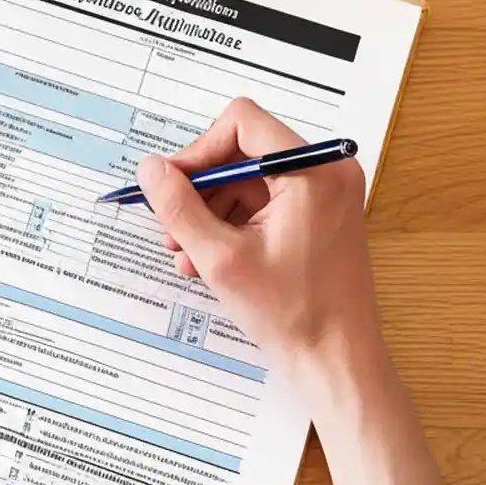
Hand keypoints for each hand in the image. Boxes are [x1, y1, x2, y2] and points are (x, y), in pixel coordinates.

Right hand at [135, 98, 381, 360]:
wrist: (336, 361)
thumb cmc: (293, 313)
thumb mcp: (219, 258)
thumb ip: (179, 207)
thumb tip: (150, 169)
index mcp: (313, 171)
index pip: (242, 123)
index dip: (199, 150)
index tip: (171, 185)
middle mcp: (326, 172)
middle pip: (241, 153)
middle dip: (199, 190)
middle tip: (171, 225)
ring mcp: (324, 195)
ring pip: (246, 181)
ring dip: (209, 213)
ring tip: (186, 254)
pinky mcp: (317, 216)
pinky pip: (261, 204)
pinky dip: (230, 226)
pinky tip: (207, 260)